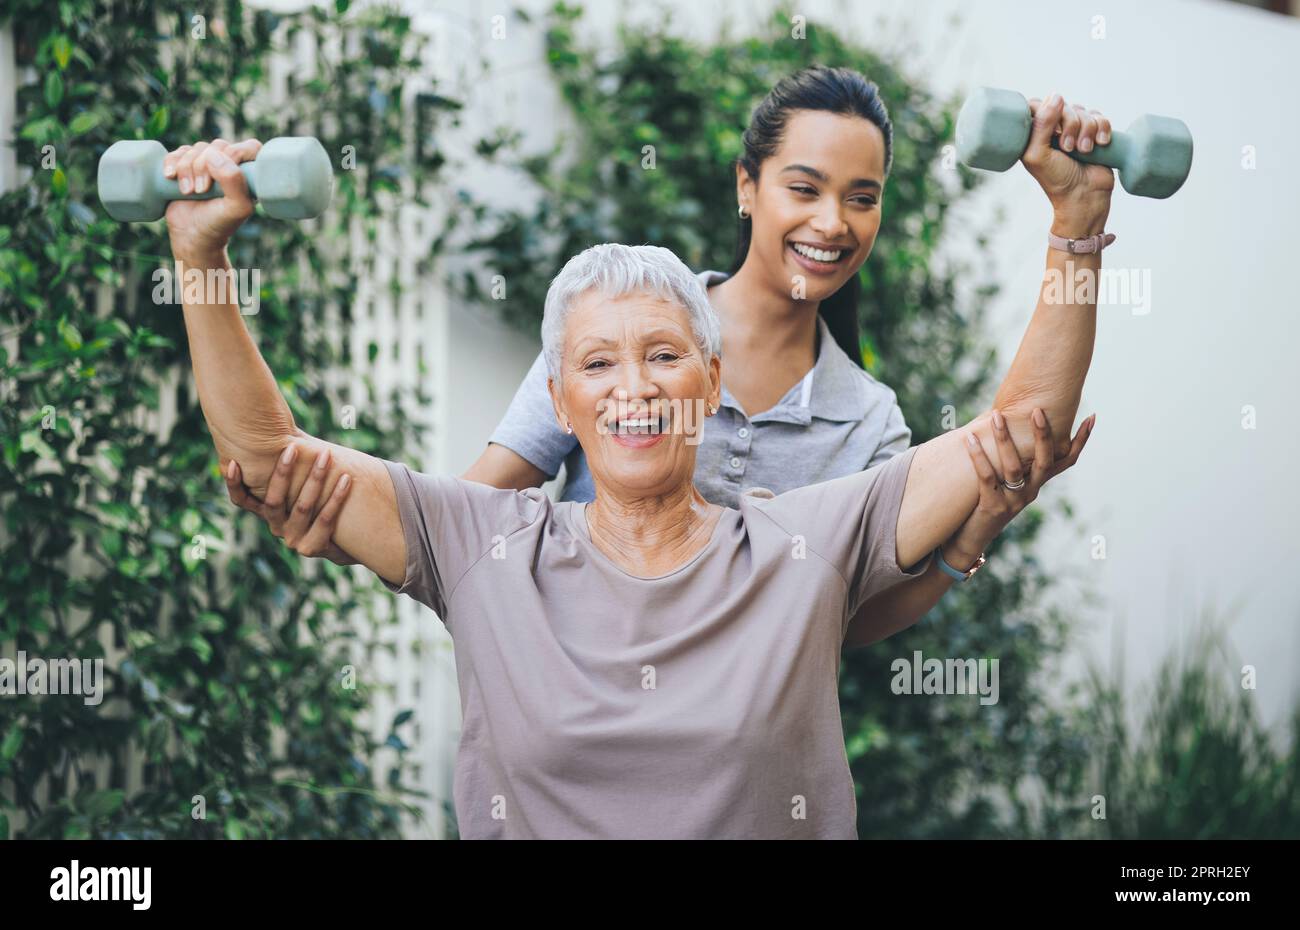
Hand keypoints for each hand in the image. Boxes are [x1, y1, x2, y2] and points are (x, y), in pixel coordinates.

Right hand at [163, 138, 262, 262]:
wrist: (192, 236)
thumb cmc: (219, 224)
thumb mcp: (236, 208)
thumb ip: (234, 181)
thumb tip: (214, 155)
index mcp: (248, 174)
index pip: (250, 147)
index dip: (236, 153)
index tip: (223, 174)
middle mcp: (229, 166)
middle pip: (218, 146)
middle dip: (204, 166)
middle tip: (201, 190)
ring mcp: (206, 165)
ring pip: (196, 149)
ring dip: (187, 169)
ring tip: (188, 192)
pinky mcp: (186, 166)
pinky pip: (177, 152)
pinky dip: (172, 163)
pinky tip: (170, 177)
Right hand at [224, 443, 359, 564]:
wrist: (341, 542)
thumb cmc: (319, 505)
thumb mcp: (301, 485)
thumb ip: (290, 465)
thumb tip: (280, 425)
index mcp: (267, 511)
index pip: (242, 500)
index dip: (235, 483)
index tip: (233, 462)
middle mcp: (275, 526)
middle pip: (273, 500)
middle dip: (283, 472)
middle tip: (292, 447)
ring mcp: (292, 539)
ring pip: (302, 506)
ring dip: (316, 479)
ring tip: (326, 455)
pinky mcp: (311, 547)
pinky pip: (325, 519)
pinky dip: (337, 497)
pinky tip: (347, 479)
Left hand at [942, 407, 1094, 568]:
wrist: (971, 538)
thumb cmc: (986, 501)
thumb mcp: (1005, 479)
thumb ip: (1010, 457)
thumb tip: (1003, 419)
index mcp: (1038, 483)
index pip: (1067, 461)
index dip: (1081, 441)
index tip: (1092, 418)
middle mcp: (1031, 491)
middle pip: (1045, 461)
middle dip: (1043, 435)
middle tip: (1037, 410)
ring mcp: (1014, 500)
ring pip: (1014, 467)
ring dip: (1005, 439)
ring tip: (997, 415)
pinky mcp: (993, 506)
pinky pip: (987, 478)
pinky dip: (979, 457)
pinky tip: (970, 439)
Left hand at [1021, 95, 1114, 233]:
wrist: (1084, 196)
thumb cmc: (1056, 180)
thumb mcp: (1038, 155)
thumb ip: (1041, 124)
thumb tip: (1056, 96)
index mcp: (1034, 133)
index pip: (1036, 104)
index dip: (1046, 110)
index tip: (1052, 130)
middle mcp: (1054, 129)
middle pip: (1063, 105)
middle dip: (1070, 125)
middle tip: (1068, 148)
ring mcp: (1075, 130)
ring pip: (1083, 111)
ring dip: (1087, 130)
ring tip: (1084, 151)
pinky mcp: (1095, 134)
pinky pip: (1101, 117)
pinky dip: (1103, 129)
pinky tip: (1101, 144)